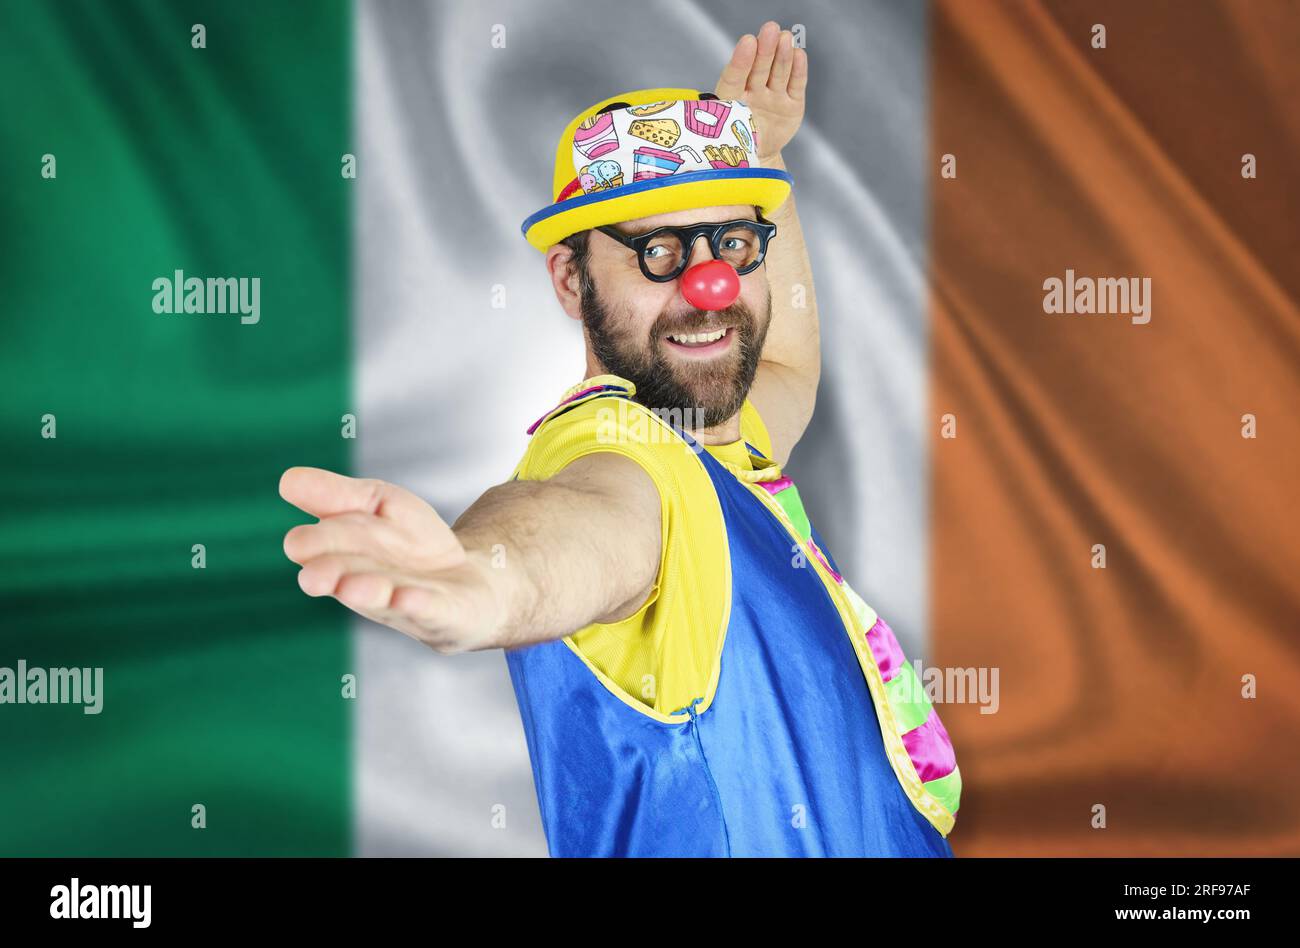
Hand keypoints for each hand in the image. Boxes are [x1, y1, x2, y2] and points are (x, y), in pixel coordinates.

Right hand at [279, 466, 502, 653]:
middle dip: (330, 572)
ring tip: (358, 586)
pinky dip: (416, 603)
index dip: (316, 540)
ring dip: (367, 592)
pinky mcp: (440, 613)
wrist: (469, 580)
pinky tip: (409, 597)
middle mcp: (365, 583)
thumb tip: (286, 479)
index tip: (300, 542)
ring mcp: (402, 601)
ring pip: (379, 598)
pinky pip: (426, 610)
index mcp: (342, 555)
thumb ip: (337, 495)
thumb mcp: (379, 505)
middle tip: (312, 577)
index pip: (319, 545)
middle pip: (342, 575)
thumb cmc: (412, 543)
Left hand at [714, 20, 807, 159]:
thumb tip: (708, 120)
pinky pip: (795, 85)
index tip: (748, 42)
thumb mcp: (724, 136)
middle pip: (760, 69)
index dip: (742, 60)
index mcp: (732, 98)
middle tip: (770, 29)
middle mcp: (753, 93)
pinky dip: (798, 70)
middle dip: (765, 49)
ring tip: (786, 37)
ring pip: (778, 73)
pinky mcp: (792, 105)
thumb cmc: (734, 143)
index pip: (735, 76)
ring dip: (782, 55)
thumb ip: (722, 123)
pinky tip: (798, 54)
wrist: (756, 159)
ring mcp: (774, 97)